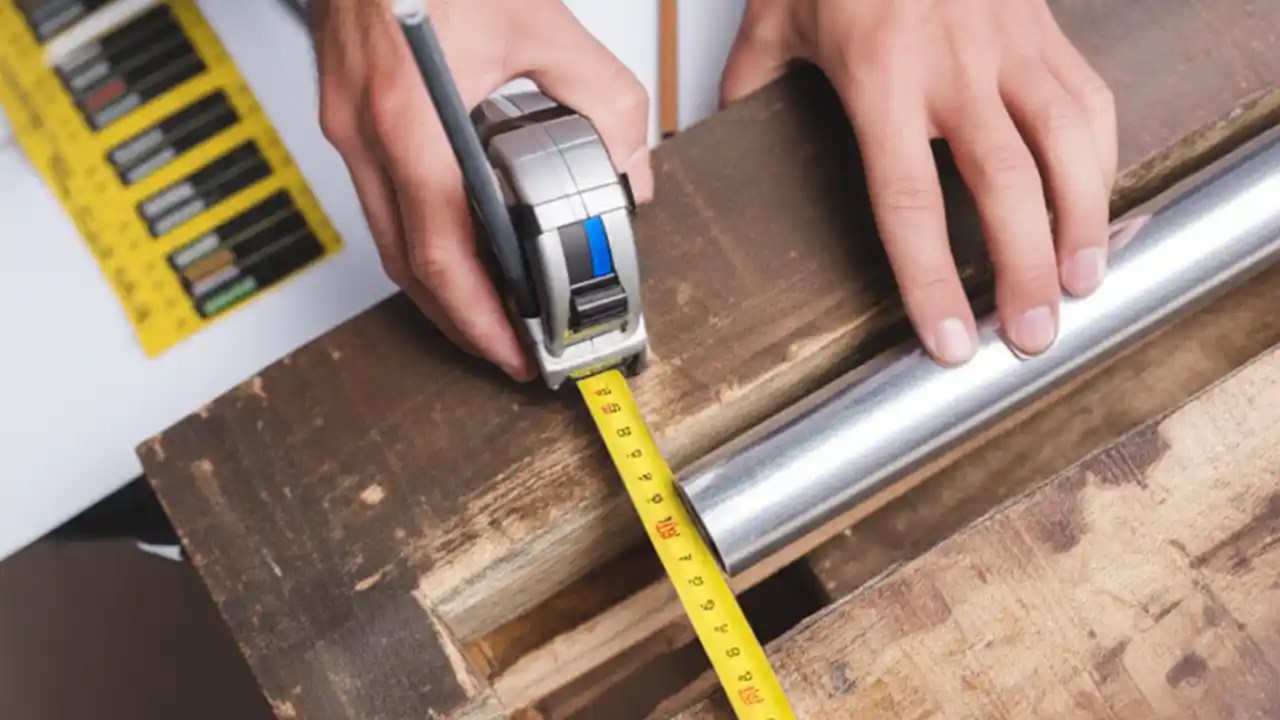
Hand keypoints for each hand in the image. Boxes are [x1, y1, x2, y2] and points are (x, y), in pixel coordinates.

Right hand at [310, 0, 653, 380]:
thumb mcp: (539, 22)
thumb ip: (600, 99)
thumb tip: (629, 170)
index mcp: (414, 122)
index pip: (443, 257)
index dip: (482, 320)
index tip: (520, 351)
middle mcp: (369, 135)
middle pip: (409, 268)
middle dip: (462, 323)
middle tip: (511, 350)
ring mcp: (349, 128)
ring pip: (389, 241)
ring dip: (440, 287)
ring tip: (492, 311)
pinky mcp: (348, 116)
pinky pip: (382, 202)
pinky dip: (423, 238)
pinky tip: (459, 240)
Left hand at [722, 0, 1116, 363]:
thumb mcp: (777, 16)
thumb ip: (753, 84)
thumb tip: (722, 135)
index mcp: (881, 74)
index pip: (908, 201)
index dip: (932, 279)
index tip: (949, 339)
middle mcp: (954, 65)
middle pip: (1004, 188)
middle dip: (1023, 273)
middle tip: (1030, 336)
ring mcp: (1009, 44)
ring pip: (1069, 145)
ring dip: (1082, 222)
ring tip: (1079, 285)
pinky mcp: (1045, 27)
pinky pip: (1090, 100)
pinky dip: (1102, 158)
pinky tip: (1095, 202)